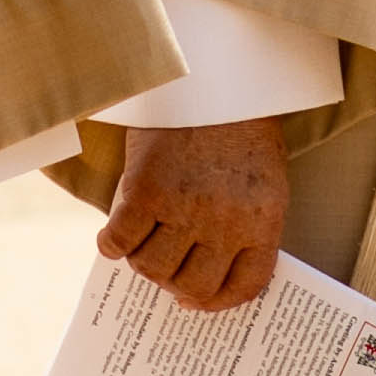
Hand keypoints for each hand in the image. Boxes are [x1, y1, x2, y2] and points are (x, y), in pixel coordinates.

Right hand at [102, 118, 289, 314]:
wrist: (209, 74)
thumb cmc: (238, 127)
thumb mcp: (261, 180)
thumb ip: (244, 228)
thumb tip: (204, 282)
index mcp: (263, 220)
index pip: (243, 287)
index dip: (217, 301)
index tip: (197, 299)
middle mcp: (225, 221)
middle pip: (192, 286)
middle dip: (176, 284)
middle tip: (166, 268)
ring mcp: (184, 207)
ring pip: (152, 268)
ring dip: (144, 261)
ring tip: (144, 242)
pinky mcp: (145, 190)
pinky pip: (119, 242)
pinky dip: (111, 244)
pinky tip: (114, 235)